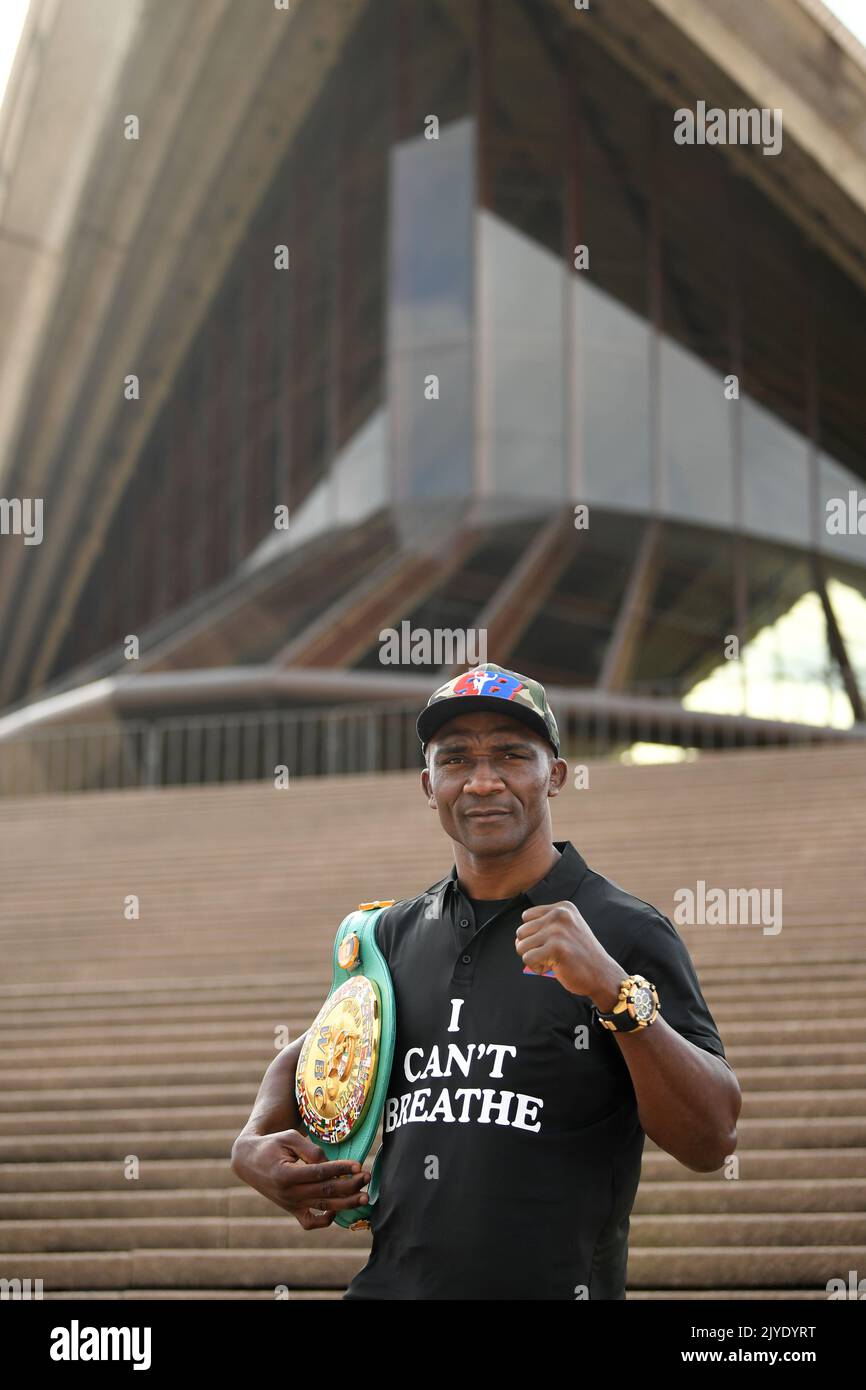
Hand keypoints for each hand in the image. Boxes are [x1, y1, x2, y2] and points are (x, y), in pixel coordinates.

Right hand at [231, 1127, 370, 1229]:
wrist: (249, 1161)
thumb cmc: (272, 1145)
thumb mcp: (289, 1138)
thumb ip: (310, 1150)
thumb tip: (329, 1163)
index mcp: (286, 1175)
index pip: (320, 1173)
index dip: (341, 1169)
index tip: (358, 1165)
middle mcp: (289, 1193)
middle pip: (325, 1192)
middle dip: (350, 1185)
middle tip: (367, 1177)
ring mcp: (290, 1204)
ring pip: (323, 1208)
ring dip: (346, 1203)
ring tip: (364, 1197)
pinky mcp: (292, 1210)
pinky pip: (310, 1222)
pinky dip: (325, 1220)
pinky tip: (336, 1210)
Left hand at [514, 900, 622, 1006]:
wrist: (602, 974)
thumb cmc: (580, 955)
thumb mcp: (566, 929)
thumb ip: (545, 925)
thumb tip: (517, 938)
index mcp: (562, 908)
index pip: (526, 917)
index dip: (533, 934)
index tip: (551, 943)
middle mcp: (559, 915)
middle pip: (521, 932)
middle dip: (531, 948)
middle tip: (550, 955)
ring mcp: (558, 930)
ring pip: (521, 946)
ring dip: (533, 958)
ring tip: (551, 961)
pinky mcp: (556, 948)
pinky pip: (527, 958)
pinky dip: (536, 968)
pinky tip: (553, 968)